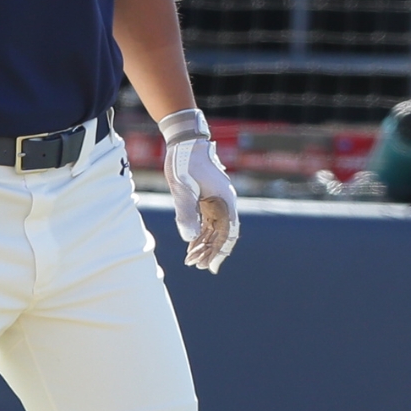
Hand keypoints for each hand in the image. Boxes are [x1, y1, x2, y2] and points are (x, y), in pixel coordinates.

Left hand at [159, 108, 239, 272]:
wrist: (185, 142)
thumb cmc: (185, 163)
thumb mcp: (183, 188)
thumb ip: (186, 212)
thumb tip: (189, 238)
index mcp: (225, 201)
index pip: (227, 234)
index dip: (220, 252)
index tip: (211, 268)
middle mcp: (225, 203)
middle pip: (221, 234)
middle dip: (210, 252)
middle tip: (197, 266)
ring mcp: (217, 200)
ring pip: (214, 228)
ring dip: (204, 243)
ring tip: (192, 258)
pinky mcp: (208, 198)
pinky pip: (208, 220)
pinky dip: (201, 232)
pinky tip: (192, 242)